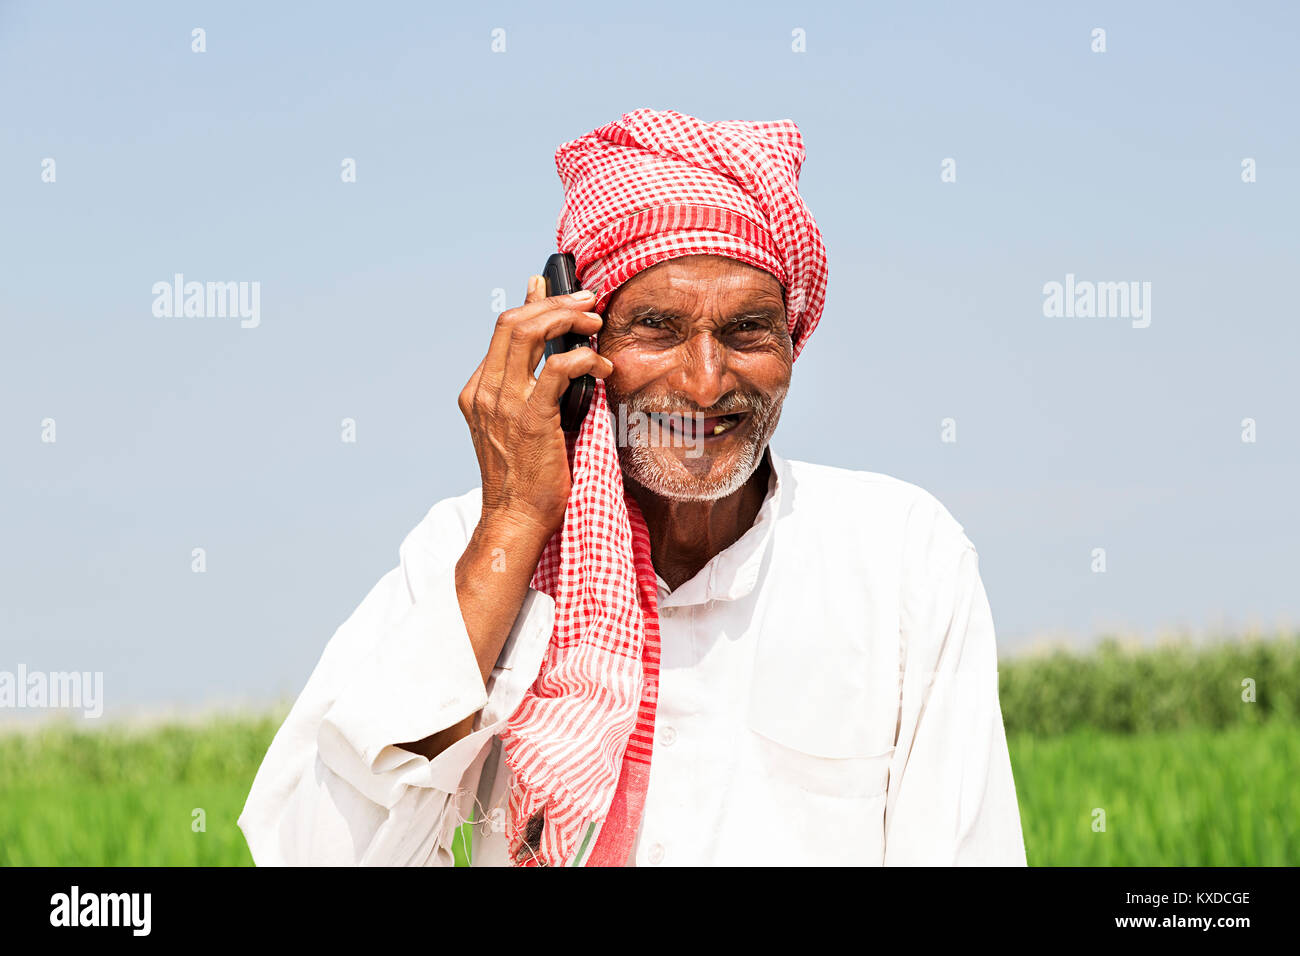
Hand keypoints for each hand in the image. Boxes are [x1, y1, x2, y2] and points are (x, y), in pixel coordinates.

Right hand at [458, 275, 613, 539]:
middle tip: (588, 300)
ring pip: (528, 333)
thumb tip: (560, 352)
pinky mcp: (530, 419)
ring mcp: (503, 404)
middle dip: (554, 301)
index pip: (504, 329)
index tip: (562, 291)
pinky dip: (582, 358)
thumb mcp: (525, 423)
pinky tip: (601, 367)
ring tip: (596, 322)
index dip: (535, 303)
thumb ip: (535, 387)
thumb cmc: (529, 477)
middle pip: (513, 321)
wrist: (517, 521)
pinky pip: (556, 369)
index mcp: (479, 391)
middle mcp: (485, 392)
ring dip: (567, 318)